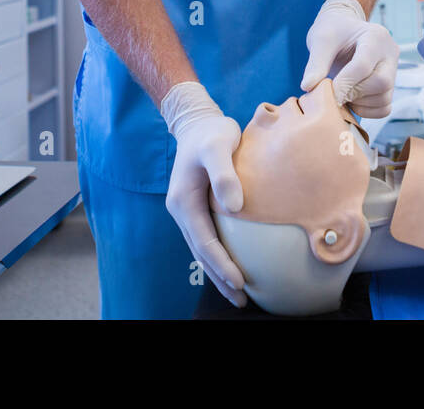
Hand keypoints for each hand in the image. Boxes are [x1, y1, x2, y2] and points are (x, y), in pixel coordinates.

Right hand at [161, 81, 247, 307]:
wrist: (199, 123)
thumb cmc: (211, 133)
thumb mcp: (218, 146)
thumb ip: (224, 174)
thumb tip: (235, 207)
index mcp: (183, 202)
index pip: (204, 242)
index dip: (221, 264)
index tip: (240, 282)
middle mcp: (182, 211)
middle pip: (201, 254)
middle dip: (220, 278)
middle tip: (241, 300)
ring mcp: (189, 211)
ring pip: (203, 250)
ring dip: (219, 272)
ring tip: (239, 294)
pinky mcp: (200, 208)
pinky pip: (209, 239)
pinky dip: (220, 256)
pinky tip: (235, 266)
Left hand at [301, 0, 397, 118]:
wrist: (344, 31)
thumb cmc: (333, 32)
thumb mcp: (321, 40)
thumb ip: (315, 63)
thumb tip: (308, 87)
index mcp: (376, 36)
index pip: (363, 65)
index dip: (344, 83)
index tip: (326, 93)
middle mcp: (390, 53)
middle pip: (381, 83)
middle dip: (354, 93)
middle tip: (334, 93)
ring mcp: (393, 70)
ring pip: (384, 98)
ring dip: (359, 104)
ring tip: (341, 93)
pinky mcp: (391, 86)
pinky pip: (384, 107)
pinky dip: (366, 111)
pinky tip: (351, 100)